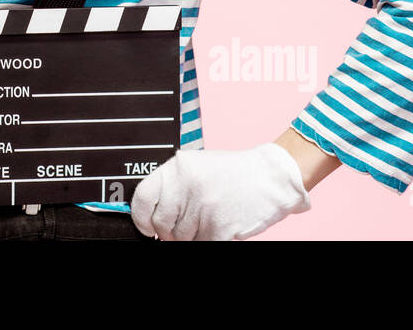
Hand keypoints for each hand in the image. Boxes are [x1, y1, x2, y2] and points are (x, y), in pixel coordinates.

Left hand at [130, 142, 311, 240]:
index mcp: (177, 168)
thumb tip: (150, 213)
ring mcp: (202, 208)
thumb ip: (173, 187)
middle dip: (169, 231)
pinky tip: (218, 224)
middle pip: (161, 224)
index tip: (146, 225)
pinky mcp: (218, 228)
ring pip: (181, 238)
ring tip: (207, 218)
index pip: (142, 197)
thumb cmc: (235, 173)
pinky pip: (201, 243)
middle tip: (185, 225)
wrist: (271, 178)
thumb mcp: (197, 168)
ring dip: (192, 235)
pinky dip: (208, 238)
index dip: (141, 216)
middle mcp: (187, 186)